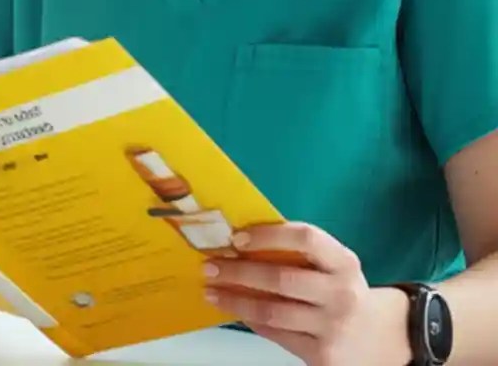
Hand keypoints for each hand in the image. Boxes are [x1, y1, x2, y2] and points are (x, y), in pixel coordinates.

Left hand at [203, 222, 411, 365]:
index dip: (268, 235)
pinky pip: (275, 334)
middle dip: (238, 271)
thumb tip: (239, 242)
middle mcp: (342, 293)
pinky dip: (250, 320)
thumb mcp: (334, 267)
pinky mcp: (322, 354)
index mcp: (344, 262)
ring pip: (272, 311)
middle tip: (209, 266)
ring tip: (210, 290)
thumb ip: (299, 254)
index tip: (236, 238)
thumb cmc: (341, 291)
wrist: (381, 338)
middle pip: (281, 278)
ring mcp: (333, 326)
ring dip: (234, 300)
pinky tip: (234, 311)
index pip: (306, 238)